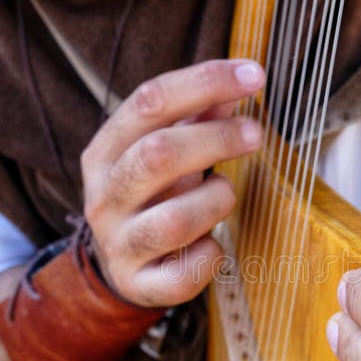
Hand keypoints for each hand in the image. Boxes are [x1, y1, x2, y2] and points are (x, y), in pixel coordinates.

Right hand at [82, 60, 264, 306]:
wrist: (121, 267)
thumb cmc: (152, 198)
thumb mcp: (162, 152)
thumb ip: (196, 117)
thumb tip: (239, 81)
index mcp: (105, 153)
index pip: (149, 101)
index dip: (204, 82)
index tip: (254, 75)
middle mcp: (104, 197)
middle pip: (158, 155)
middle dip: (217, 139)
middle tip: (255, 134)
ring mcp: (119, 244)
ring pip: (175, 220)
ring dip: (216, 201)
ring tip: (224, 194)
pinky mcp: (140, 285)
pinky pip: (185, 273)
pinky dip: (211, 256)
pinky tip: (212, 244)